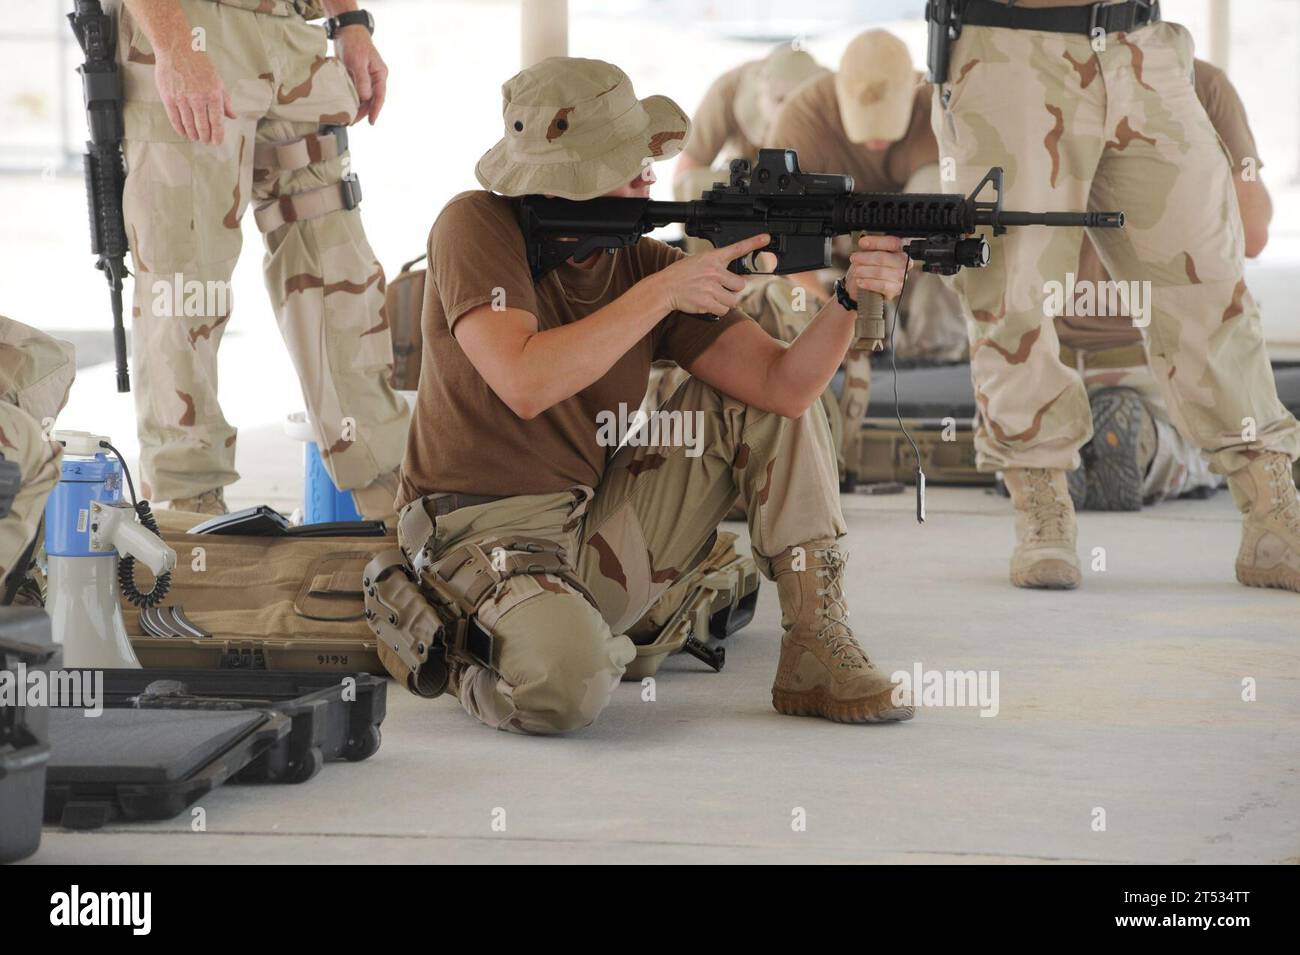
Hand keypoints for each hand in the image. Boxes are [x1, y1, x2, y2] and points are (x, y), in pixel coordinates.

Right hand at [154, 46, 235, 144]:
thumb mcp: (218, 80)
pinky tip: (183, 132)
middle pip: (203, 127)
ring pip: (189, 125)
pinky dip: (180, 129)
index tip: (217, 142)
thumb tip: (233, 116)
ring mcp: (182, 99)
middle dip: (205, 137)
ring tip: (196, 138)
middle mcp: (198, 99)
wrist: (176, 49)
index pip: (217, 122)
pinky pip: (175, 119)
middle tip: (206, 141)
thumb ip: (225, 100)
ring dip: (193, 135)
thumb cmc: (199, 64)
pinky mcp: (168, 98)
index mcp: (213, 95)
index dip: (218, 136)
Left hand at [334, 26, 387, 124]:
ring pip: (363, 97)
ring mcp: (366, 78)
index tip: (371, 122)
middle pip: (371, 99)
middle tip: (352, 121)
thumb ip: (362, 80)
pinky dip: (351, 99)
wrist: (347, 31)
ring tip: (348, 116)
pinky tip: (345, 105)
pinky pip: (356, 91)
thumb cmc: (355, 43)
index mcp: (380, 75)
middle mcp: (375, 78)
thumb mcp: (358, 61)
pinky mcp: (357, 77)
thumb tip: (365, 97)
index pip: (380, 96)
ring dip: (356, 106)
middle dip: (363, 111)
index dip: (376, 110)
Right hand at [653, 234, 770, 316]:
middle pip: (740, 285)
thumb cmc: (682, 275)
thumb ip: (717, 267)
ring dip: (725, 301)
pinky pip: (723, 310)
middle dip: (732, 290)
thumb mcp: (699, 262)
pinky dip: (717, 310)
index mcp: (713, 258)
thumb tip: (737, 280)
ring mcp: (711, 287)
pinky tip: (706, 303)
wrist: (665, 288)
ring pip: (733, 300)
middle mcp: (714, 271)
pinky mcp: (707, 302)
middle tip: (719, 289)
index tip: (766, 238)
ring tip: (711, 297)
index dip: (754, 242)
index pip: (737, 248)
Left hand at [845, 235, 908, 302]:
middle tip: (854, 258)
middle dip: (866, 258)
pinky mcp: (895, 289)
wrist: (865, 285)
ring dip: (864, 271)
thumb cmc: (869, 266)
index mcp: (900, 248)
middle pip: (884, 258)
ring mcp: (901, 276)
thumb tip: (864, 241)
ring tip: (856, 270)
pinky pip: (881, 285)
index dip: (876, 242)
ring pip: (881, 272)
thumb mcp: (868, 252)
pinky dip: (868, 282)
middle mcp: (904, 262)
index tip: (862, 243)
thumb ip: (870, 246)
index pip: (892, 242)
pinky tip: (860, 281)